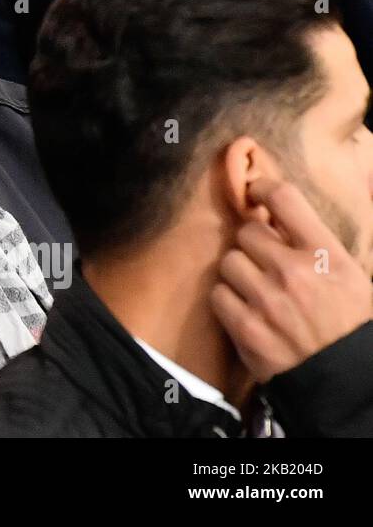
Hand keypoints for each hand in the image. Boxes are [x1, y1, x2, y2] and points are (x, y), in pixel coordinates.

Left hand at [211, 178, 372, 380]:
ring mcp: (266, 300)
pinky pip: (218, 294)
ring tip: (256, 288)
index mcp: (327, 255)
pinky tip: (246, 310)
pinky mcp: (245, 328)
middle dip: (253, 244)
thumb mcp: (352, 277)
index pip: (285, 198)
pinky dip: (228, 300)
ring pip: (228, 262)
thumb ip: (316, 247)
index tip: (256, 191)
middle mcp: (294, 272)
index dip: (263, 188)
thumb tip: (279, 221)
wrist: (351, 384)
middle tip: (264, 260)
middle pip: (246, 232)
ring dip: (238, 272)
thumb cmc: (353, 326)